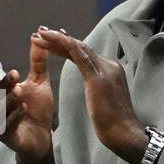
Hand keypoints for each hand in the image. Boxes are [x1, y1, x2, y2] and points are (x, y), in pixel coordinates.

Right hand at [0, 34, 55, 163]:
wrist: (42, 139)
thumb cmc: (36, 110)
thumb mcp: (38, 83)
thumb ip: (37, 62)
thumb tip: (38, 36)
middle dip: (1, 85)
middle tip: (14, 74)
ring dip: (9, 101)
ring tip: (19, 92)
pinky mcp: (8, 137)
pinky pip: (8, 126)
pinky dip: (15, 117)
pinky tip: (24, 108)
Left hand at [35, 28, 148, 163]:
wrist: (124, 133)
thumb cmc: (114, 123)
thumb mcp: (106, 100)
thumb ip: (100, 88)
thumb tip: (95, 88)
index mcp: (111, 70)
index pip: (85, 53)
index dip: (66, 45)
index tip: (51, 40)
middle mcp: (109, 65)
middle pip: (80, 47)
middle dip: (58, 38)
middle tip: (40, 31)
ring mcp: (105, 70)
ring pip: (77, 48)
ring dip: (56, 39)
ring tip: (38, 34)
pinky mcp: (97, 79)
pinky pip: (77, 55)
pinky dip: (62, 45)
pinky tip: (49, 40)